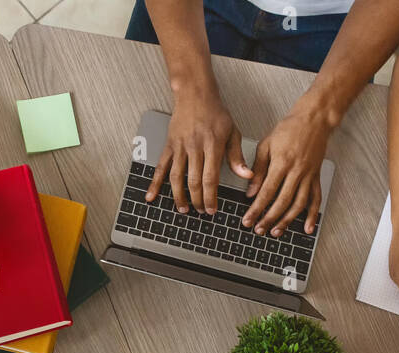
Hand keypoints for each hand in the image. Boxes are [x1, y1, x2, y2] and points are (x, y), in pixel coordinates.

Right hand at [146, 89, 251, 214]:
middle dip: (197, 200)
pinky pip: (161, 167)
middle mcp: (194, 147)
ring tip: (183, 210)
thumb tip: (246, 176)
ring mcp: (180, 147)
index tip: (212, 209)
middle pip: (193, 181)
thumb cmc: (216, 113)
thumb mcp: (232, 132)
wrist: (195, 94)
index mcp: (212, 145)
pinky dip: (155, 183)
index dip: (210, 197)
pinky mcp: (169, 145)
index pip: (210, 178)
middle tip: (202, 211)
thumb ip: (237, 157)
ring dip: (179, 196)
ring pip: (176, 177)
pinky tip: (151, 196)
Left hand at [242, 102, 331, 235]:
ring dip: (287, 221)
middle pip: (281, 202)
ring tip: (276, 232)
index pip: (266, 192)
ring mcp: (308, 176)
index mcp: (282, 163)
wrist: (315, 119)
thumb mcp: (267, 144)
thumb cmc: (290, 128)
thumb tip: (251, 191)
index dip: (256, 209)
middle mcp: (297, 172)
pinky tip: (306, 227)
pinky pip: (315, 199)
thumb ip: (258, 169)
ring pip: (298, 204)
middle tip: (259, 230)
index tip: (247, 220)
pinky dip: (312, 215)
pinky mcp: (316, 177)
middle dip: (269, 219)